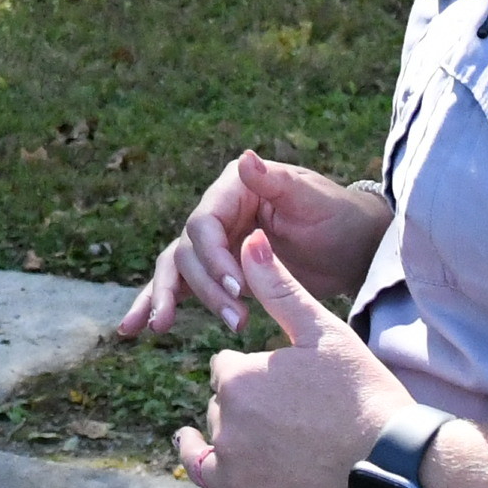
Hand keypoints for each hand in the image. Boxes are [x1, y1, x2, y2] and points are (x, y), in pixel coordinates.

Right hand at [117, 151, 389, 340]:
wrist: (352, 248)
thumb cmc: (338, 218)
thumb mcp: (313, 200)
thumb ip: (275, 183)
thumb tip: (245, 159)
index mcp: (234, 189)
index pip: (204, 224)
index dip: (214, 258)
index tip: (240, 290)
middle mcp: (216, 213)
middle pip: (188, 251)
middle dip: (206, 288)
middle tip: (237, 321)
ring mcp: (214, 243)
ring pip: (176, 269)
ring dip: (168, 298)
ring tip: (160, 328)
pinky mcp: (216, 271)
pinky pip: (181, 286)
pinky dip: (156, 303)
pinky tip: (135, 328)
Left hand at [173, 231, 416, 487]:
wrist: (395, 469)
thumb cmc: (364, 396)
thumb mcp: (323, 334)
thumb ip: (280, 288)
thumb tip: (250, 239)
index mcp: (237, 380)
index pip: (224, 368)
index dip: (247, 369)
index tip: (274, 376)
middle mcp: (226, 428)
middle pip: (218, 411)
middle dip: (237, 409)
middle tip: (279, 415)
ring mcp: (236, 476)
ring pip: (206, 459)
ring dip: (201, 453)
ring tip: (190, 446)